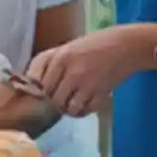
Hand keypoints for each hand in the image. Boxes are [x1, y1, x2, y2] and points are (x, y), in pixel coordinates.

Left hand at [27, 25, 149, 117]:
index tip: (43, 91)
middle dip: (54, 100)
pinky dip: (83, 110)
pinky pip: (85, 111)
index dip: (39, 90)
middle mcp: (71, 71)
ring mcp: (87, 84)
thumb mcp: (65, 49)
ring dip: (68, 108)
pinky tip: (85, 102)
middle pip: (52, 98)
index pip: (39, 84)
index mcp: (59, 58)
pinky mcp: (102, 94)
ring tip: (72, 101)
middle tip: (61, 96)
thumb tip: (30, 82)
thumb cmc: (92, 45)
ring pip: (67, 108)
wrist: (126, 45)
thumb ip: (47, 64)